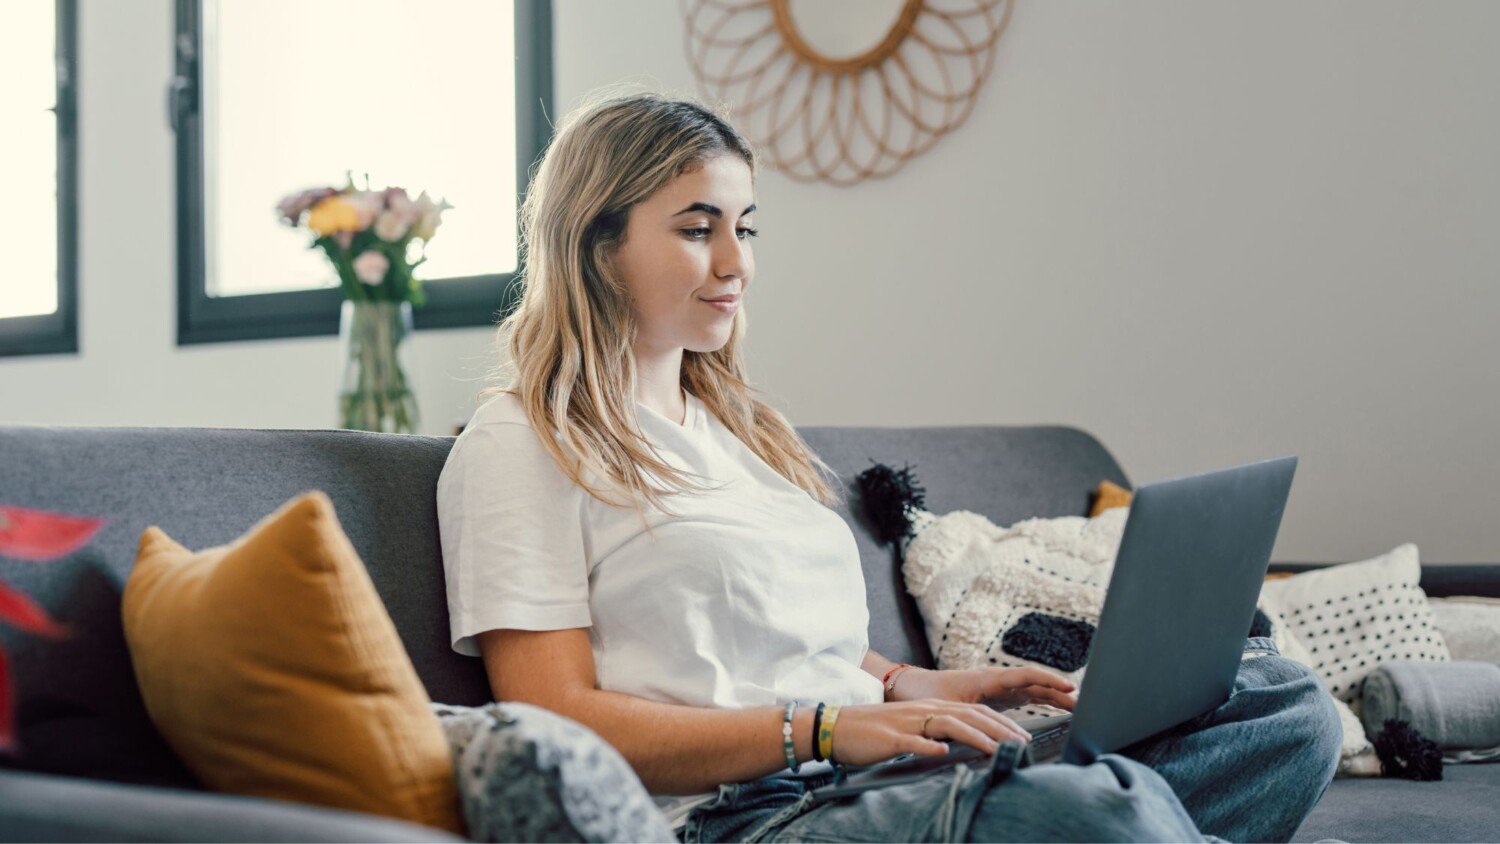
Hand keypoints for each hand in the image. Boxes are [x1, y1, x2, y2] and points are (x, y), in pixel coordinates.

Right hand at [824, 700, 1035, 766]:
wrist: (836, 726)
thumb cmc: (875, 732)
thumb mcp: (912, 730)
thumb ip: (936, 734)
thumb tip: (963, 746)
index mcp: (931, 708)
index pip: (974, 712)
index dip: (1001, 722)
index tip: (1023, 735)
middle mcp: (924, 711)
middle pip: (969, 715)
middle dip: (1000, 728)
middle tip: (1024, 742)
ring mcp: (907, 723)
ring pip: (948, 725)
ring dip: (975, 737)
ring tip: (997, 749)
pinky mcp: (890, 738)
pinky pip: (912, 741)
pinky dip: (929, 746)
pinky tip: (943, 753)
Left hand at [889, 665, 1077, 712]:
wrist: (912, 688)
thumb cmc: (927, 696)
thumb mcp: (946, 712)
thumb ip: (967, 725)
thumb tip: (988, 743)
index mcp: (988, 679)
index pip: (1025, 676)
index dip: (1049, 681)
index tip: (1070, 687)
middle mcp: (998, 680)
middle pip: (1036, 682)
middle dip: (1060, 690)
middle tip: (1085, 703)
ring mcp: (1000, 687)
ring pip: (1035, 689)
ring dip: (1056, 696)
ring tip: (1079, 707)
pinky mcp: (999, 696)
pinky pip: (1027, 696)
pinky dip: (1044, 700)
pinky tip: (1059, 708)